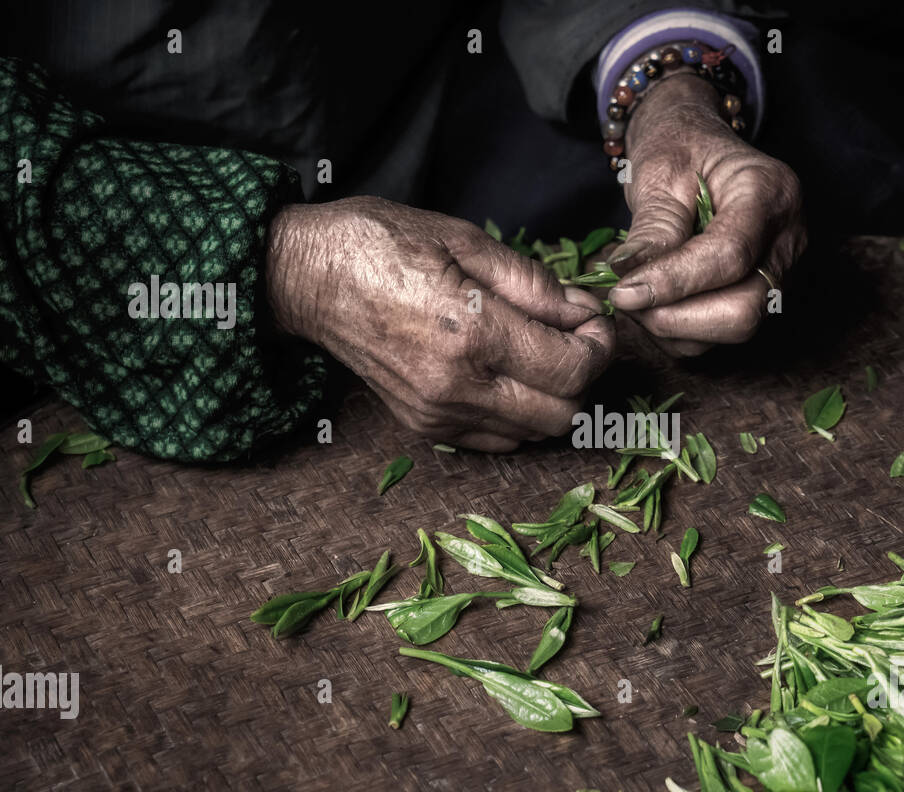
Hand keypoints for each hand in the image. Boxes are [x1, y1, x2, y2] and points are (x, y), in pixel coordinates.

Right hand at [266, 197, 613, 451]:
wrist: (303, 277)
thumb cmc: (379, 243)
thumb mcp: (463, 239)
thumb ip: (532, 283)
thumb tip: (582, 310)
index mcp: (471, 332)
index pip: (571, 368)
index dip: (599, 347)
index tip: (594, 322)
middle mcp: (456, 385)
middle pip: (562, 413)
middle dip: (582, 376)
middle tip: (574, 337)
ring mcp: (437, 412)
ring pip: (533, 433)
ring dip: (553, 398)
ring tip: (540, 353)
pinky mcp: (422, 425)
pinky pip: (496, 440)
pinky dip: (518, 415)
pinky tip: (508, 375)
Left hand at [608, 74, 806, 355]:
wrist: (699, 147)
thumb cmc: (681, 148)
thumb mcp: (660, 172)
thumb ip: (652, 227)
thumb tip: (629, 279)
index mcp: (770, 192)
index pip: (729, 256)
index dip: (674, 283)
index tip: (624, 292)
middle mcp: (788, 238)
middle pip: (745, 309)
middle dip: (679, 317)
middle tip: (628, 299)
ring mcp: (783, 271)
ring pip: (735, 330)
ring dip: (677, 327)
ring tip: (638, 294)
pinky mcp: (765, 295)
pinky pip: (724, 335)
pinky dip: (683, 331)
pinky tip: (658, 301)